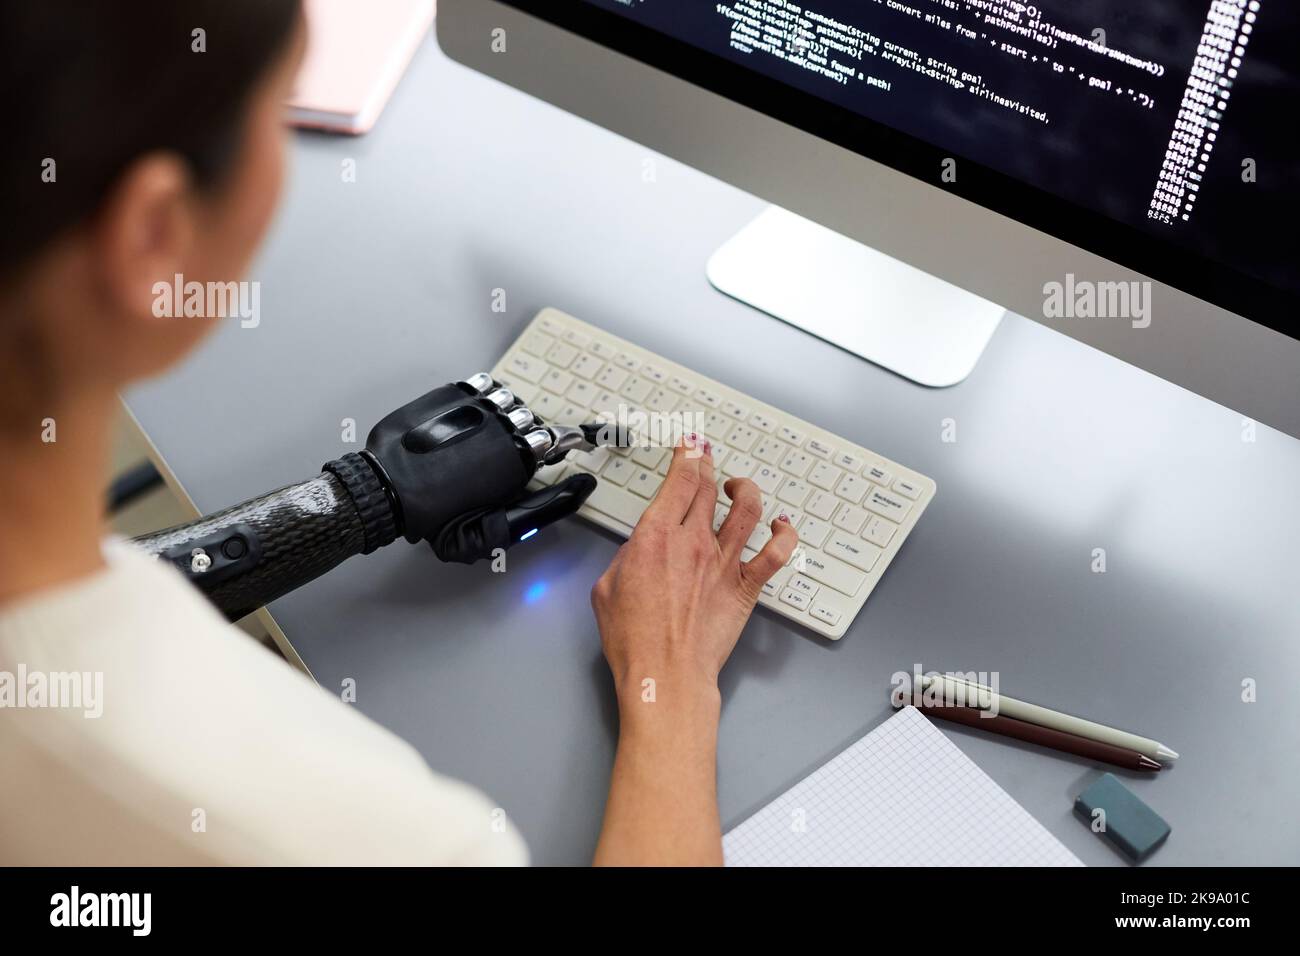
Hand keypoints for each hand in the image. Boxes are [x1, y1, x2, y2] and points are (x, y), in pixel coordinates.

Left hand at [363, 377, 592, 561]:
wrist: (388, 491)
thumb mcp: (494, 532)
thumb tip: (583, 487)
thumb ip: (542, 511)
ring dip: (502, 414)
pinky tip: (469, 415)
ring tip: (483, 434)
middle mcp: (503, 427)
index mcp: (518, 459)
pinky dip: (482, 396)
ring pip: (508, 398)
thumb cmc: (437, 517)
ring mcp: (477, 406)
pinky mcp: (452, 393)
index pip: (557, 438)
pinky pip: (482, 384)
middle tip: (502, 452)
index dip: (560, 442)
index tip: (561, 446)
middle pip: (531, 418)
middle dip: (523, 433)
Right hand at [591, 435, 798, 694]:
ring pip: (746, 508)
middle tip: (704, 455)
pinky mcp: (745, 587)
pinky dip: (784, 533)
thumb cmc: (634, 641)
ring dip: (744, 489)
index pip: (680, 480)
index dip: (687, 456)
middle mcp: (694, 542)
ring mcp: (724, 562)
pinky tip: (782, 525)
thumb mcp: (606, 588)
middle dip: (706, 463)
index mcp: (656, 536)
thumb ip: (626, 559)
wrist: (665, 674)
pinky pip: (776, 552)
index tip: (688, 447)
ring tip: (737, 486)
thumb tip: (638, 551)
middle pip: (708, 486)